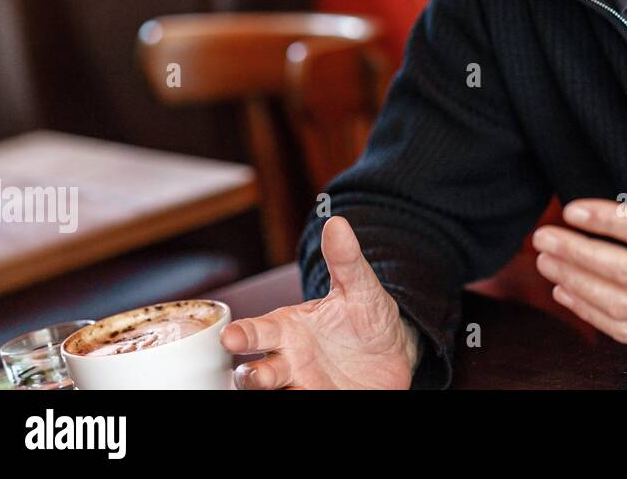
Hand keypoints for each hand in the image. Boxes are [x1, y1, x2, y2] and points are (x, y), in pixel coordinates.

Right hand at [220, 216, 419, 388]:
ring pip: (273, 394)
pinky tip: (303, 395)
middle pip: (258, 372)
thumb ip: (345, 259)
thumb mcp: (361, 288)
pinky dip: (296, 401)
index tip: (231, 337)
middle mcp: (288, 359)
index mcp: (289, 328)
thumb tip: (336, 222)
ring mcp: (302, 384)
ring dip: (266, 392)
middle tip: (248, 375)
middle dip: (249, 375)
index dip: (242, 335)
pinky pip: (299, 404)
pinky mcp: (319, 400)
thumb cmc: (367, 317)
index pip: (257, 331)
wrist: (395, 350)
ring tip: (266, 386)